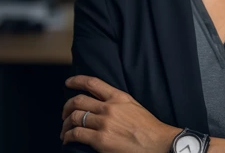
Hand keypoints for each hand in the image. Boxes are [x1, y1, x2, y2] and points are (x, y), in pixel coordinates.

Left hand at [61, 75, 178, 152]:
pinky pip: (76, 134)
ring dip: (65, 124)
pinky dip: (68, 136)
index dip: (76, 81)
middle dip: (66, 107)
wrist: (160, 144)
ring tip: (65, 131)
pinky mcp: (101, 139)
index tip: (68, 82)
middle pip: (78, 101)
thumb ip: (117, 102)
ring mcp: (104, 123)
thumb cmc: (150, 129)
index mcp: (118, 97)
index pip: (91, 83)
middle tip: (64, 114)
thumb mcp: (133, 106)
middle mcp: (108, 107)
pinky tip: (67, 139)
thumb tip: (101, 103)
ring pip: (74, 117)